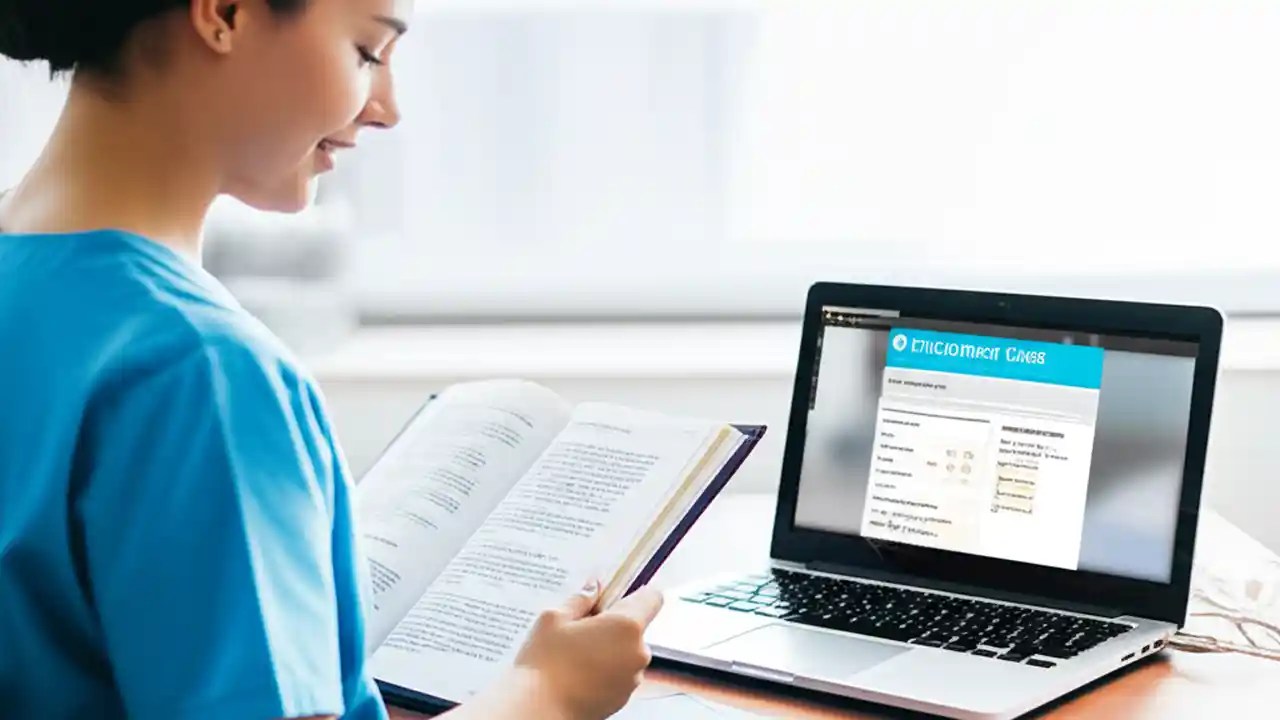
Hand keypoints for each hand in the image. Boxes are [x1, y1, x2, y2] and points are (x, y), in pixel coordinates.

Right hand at [512, 579, 664, 719]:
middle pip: (635, 627)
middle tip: (581, 628)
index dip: (635, 592)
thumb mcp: (554, 618)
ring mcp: (632, 679)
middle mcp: (637, 653)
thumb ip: (580, 598)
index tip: (615, 595)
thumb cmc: (545, 665)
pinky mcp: (623, 698)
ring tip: (575, 654)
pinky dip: (605, 670)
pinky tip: (578, 672)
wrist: (538, 711)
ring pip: (626, 652)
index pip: (652, 597)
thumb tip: (594, 586)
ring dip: (608, 648)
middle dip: (613, 624)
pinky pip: (620, 674)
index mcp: (626, 626)